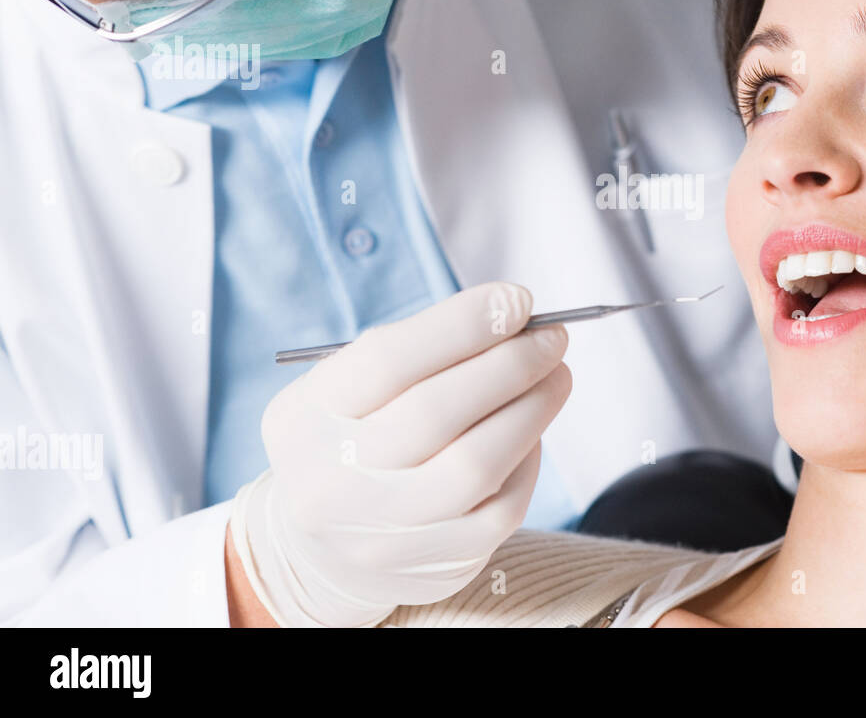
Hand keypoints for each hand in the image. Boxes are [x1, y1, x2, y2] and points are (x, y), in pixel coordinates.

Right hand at [227, 282, 570, 626]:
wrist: (321, 551)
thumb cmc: (350, 437)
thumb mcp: (345, 387)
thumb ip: (416, 348)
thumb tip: (510, 315)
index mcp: (305, 420)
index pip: (387, 363)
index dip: (460, 325)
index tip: (516, 300)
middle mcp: (333, 484)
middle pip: (434, 414)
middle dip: (508, 365)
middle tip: (552, 337)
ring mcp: (381, 537)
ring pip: (476, 467)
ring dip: (531, 410)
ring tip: (556, 375)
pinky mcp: (435, 568)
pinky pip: (502, 509)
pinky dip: (529, 460)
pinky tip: (533, 430)